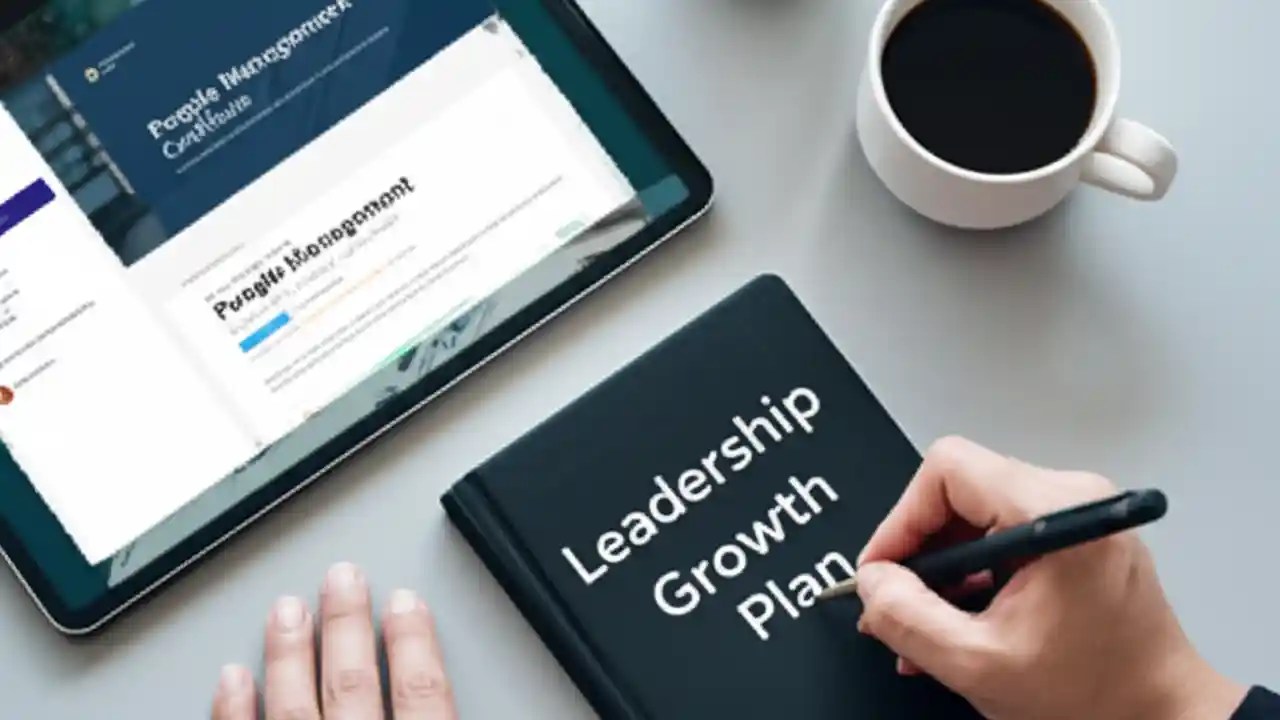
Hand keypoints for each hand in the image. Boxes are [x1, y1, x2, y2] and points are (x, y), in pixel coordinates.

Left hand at [212, 562, 456, 719]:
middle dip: (346, 624)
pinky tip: (231, 680)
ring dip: (289, 654)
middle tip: (343, 579)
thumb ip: (447, 716)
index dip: (414, 642)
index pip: (421, 694)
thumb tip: (487, 704)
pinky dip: (233, 711)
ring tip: (287, 609)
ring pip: (294, 708)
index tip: (406, 603)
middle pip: (352, 685)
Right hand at [856, 437, 1245, 719]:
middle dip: (920, 551)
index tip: (884, 570)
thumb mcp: (978, 665)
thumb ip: (909, 618)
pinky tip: (961, 617)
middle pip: (960, 489)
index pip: (948, 470)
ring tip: (930, 622)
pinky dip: (972, 571)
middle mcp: (1074, 497)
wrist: (1162, 718)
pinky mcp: (1080, 533)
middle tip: (900, 601)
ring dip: (943, 566)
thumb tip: (871, 582)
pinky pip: (1003, 531)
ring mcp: (1080, 513)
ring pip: (976, 512)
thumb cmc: (1097, 695)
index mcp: (1056, 514)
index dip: (901, 520)